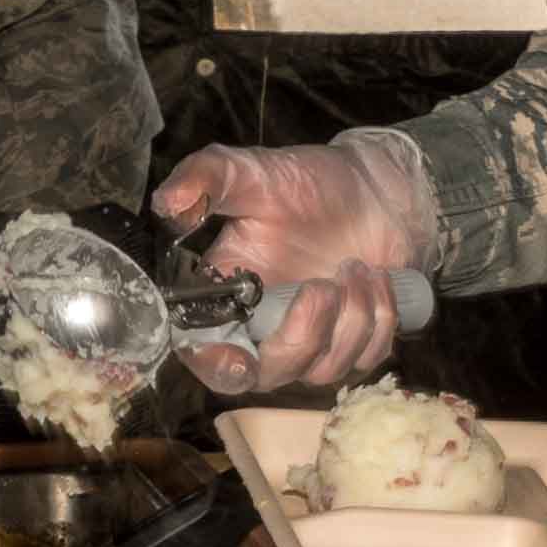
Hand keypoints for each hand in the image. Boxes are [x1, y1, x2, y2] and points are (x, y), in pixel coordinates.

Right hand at [155, 129, 438, 389]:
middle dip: (301, 337)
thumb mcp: (252, 171)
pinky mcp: (355, 346)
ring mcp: (312, 345)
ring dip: (350, 320)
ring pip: (324, 371)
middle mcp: (264, 330)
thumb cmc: (307, 183)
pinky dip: (379, 317)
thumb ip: (206, 179)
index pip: (205, 351)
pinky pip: (368, 358)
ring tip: (357, 265)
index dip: (216, 365)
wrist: (375, 190)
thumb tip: (166, 203)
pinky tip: (378, 276)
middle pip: (269, 374)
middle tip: (324, 285)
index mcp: (226, 296)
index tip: (238, 360)